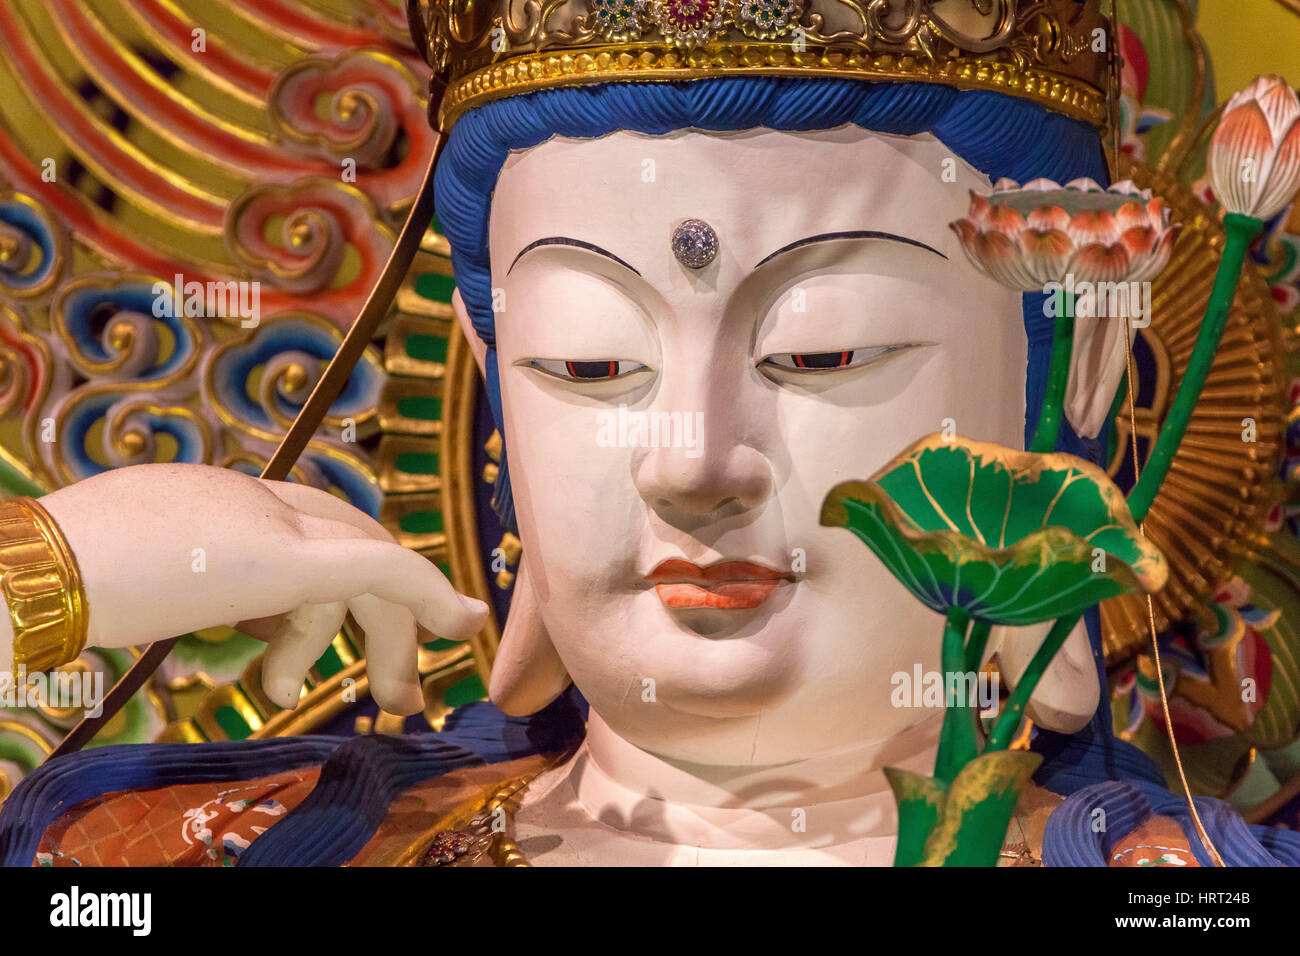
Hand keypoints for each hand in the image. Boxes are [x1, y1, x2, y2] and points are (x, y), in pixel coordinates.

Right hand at [0, 464, 487, 714]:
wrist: (25, 570)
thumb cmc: (49, 581)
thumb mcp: (130, 577)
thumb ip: (184, 583)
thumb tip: (205, 613)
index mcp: (215, 500)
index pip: (307, 524)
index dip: (349, 574)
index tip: (359, 628)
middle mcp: (250, 497)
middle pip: (349, 539)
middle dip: (389, 611)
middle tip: (401, 689)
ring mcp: (265, 518)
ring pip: (367, 560)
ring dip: (393, 636)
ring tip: (391, 701)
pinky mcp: (277, 557)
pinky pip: (376, 568)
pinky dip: (427, 591)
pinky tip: (463, 620)